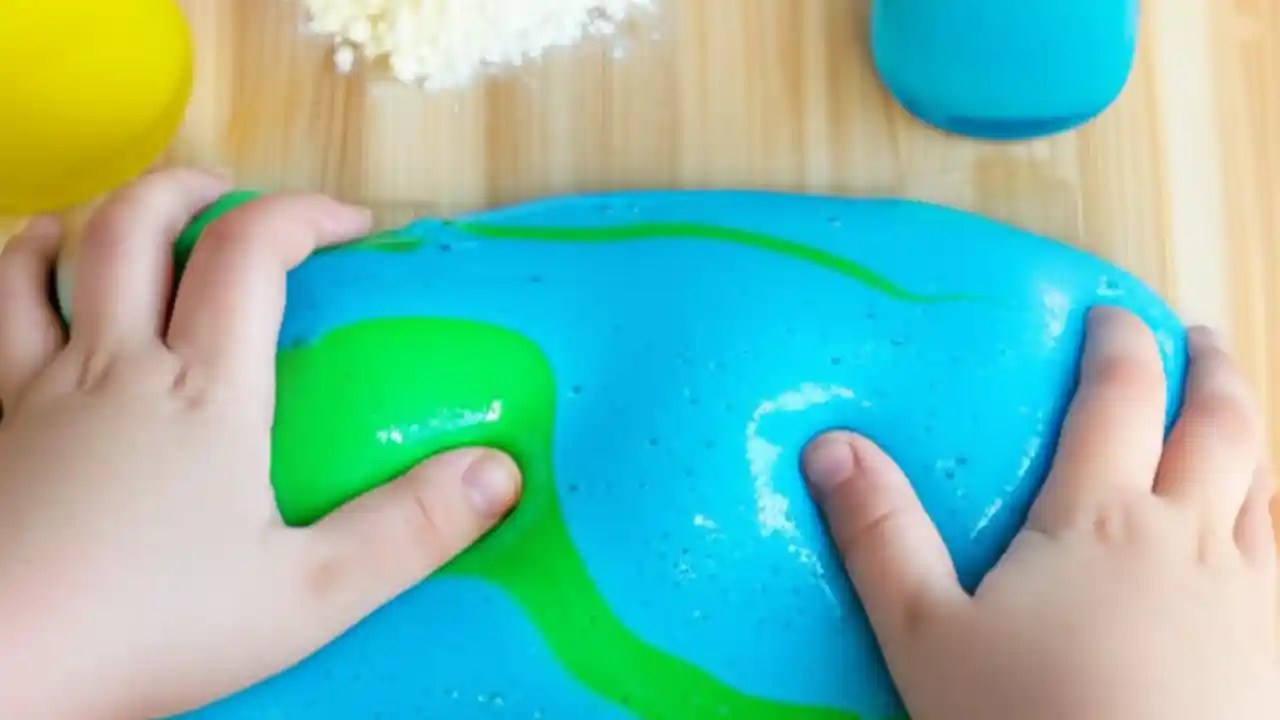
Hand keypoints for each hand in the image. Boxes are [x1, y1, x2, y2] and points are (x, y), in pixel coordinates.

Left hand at [0, 170, 521, 718]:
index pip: (251, 253)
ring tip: (138, 223)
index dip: (305, 214)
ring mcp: (38, 387)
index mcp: (206, 392)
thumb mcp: (307, 596)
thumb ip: (407, 532)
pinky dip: (19, 269)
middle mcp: (117, 365)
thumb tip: (500, 474)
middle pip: (139, 224)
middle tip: (237, 203)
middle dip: (194, 191)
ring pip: (53, 255)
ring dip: (99, 216)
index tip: (354, 225)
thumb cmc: (149, 629)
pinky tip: (37, 274)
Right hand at [804, 307, 1277, 718]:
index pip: (1120, 398)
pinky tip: (1267, 528)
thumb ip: (880, 536)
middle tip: (1197, 337)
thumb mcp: (926, 636)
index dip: (1118, 343)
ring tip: (1235, 413)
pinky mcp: (1277, 649)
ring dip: (1252, 432)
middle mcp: (1191, 537)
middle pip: (1221, 426)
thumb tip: (830, 445)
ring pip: (1268, 485)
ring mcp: (1251, 594)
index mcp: (1100, 518)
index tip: (1109, 313)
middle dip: (1209, 369)